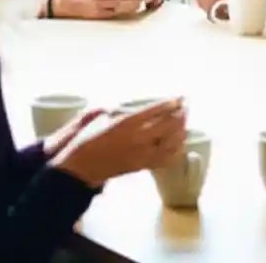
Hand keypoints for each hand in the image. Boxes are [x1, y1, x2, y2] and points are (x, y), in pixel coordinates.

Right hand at [52, 98, 188, 187]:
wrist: (80, 168)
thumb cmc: (85, 141)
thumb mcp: (94, 117)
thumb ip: (109, 109)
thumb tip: (116, 107)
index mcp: (125, 124)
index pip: (154, 111)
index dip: (169, 104)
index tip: (179, 98)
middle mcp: (136, 140)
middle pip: (167, 126)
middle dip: (180, 115)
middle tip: (186, 106)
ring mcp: (141, 155)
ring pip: (170, 143)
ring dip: (181, 131)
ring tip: (185, 121)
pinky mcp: (141, 167)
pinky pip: (165, 160)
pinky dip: (176, 150)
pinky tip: (181, 143)